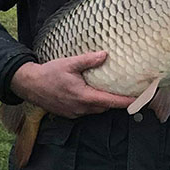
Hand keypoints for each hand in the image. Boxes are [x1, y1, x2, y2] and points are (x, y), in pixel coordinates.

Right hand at [10, 53, 132, 117]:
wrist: (29, 85)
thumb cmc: (49, 74)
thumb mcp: (69, 63)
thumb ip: (88, 60)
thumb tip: (105, 55)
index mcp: (83, 96)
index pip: (111, 101)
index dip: (126, 102)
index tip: (140, 100)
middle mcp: (81, 108)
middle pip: (105, 107)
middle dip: (116, 101)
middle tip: (127, 92)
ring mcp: (75, 113)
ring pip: (96, 109)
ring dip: (103, 102)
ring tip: (110, 91)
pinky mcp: (69, 114)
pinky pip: (86, 111)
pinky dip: (92, 104)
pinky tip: (91, 93)